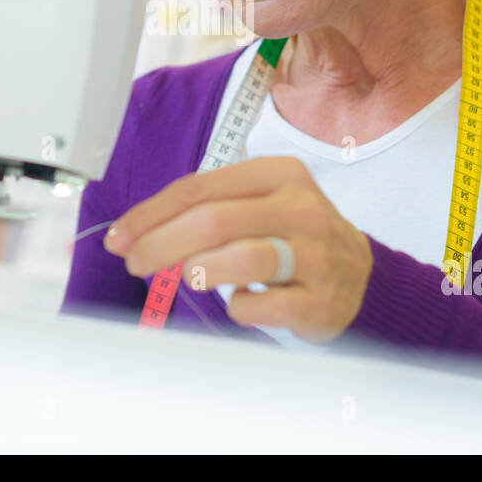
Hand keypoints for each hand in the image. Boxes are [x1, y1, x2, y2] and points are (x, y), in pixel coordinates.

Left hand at [103, 156, 371, 342]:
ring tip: (193, 276)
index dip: (151, 214)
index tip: (121, 236)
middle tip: (135, 263)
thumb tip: (132, 233)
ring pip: (241, 258)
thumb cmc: (293, 236)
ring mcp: (314, 253)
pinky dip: (238, 307)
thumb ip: (204, 210)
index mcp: (279, 174)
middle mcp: (300, 207)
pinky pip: (261, 306)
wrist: (360, 276)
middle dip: (160, 244)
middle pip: (213, 221)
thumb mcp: (259, 204)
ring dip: (200, 271)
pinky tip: (242, 301)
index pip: (199, 187)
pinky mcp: (320, 298)